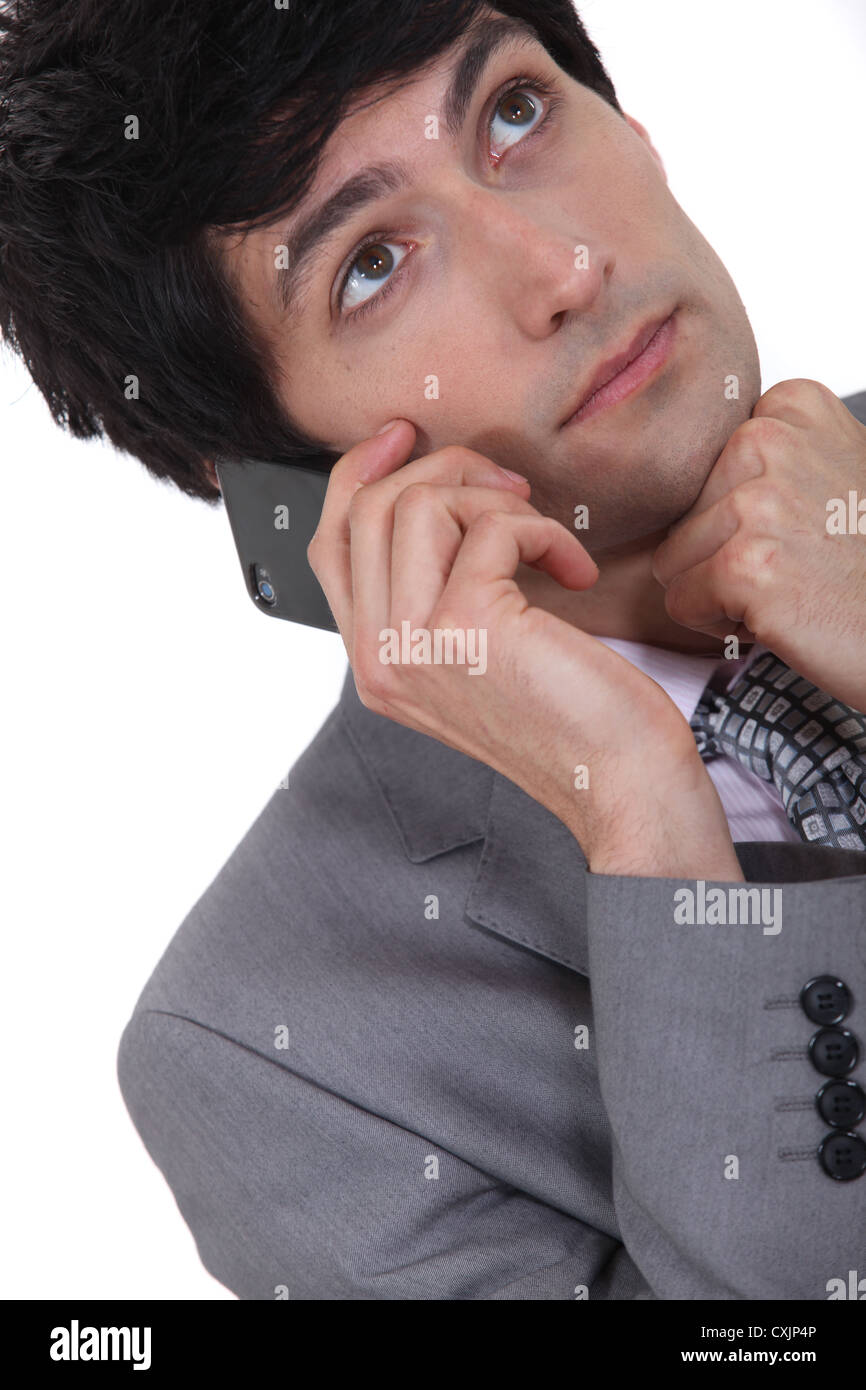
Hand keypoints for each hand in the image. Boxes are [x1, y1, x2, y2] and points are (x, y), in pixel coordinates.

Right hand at [307, 420, 742, 879]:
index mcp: (374, 662)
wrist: (619, 781)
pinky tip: (573, 570)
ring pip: (419, 504)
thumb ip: (433, 592)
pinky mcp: (465, 626)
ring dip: (495, 500)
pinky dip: (545, 531)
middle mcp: (377, 657)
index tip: (405, 437)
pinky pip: (494, 525)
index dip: (357, 474)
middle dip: (445, 470)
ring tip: (541, 539)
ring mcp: (413, 643)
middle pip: (369, 509)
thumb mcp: (477, 654)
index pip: (329, 544)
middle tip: (509, 487)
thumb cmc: (567, 717)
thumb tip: (439, 494)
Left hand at [651, 379, 865, 711]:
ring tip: (794, 587)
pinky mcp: (743, 566)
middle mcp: (768, 439)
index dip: (736, 512)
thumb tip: (669, 467)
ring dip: (723, 590)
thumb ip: (760, 455)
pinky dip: (722, 626)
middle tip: (800, 563)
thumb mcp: (828, 469)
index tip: (801, 525)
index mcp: (789, 405)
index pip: (696, 465)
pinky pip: (681, 603)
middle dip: (724, 552)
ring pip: (672, 560)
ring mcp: (755, 501)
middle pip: (678, 511)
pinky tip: (784, 614)